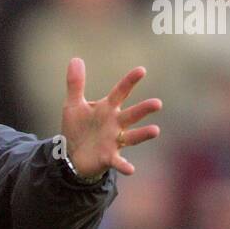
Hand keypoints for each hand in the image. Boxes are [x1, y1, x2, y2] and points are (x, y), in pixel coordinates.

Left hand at [62, 58, 161, 177]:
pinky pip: (118, 162)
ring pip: (132, 137)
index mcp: (107, 109)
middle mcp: (115, 124)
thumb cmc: (77, 128)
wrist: (72, 155)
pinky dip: (124, 166)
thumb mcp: (73, 105)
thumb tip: (76, 58)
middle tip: (157, 104)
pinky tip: (131, 169)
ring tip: (155, 130)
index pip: (121, 92)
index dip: (130, 81)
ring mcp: (114, 141)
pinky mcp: (108, 158)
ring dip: (143, 134)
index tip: (141, 71)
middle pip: (132, 115)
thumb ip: (75, 84)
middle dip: (144, 109)